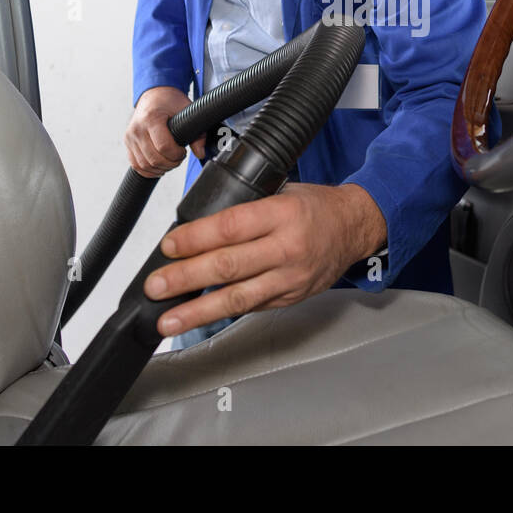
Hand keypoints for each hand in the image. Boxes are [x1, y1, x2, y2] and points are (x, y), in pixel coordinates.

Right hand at [125, 85, 205, 176]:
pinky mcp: (128, 143)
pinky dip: (148, 170)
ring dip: (160, 168)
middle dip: (171, 163)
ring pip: (144, 165)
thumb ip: (197, 134)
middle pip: (154, 159)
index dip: (177, 154)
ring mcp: (130, 137)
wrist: (154, 94)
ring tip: (170, 161)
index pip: (164, 147)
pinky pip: (136, 165)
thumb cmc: (169, 101)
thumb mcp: (187, 111)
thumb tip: (201, 153)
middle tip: (178, 157)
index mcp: (151, 118)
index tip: (183, 151)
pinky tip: (159, 166)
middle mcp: (137, 128)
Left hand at [143, 182, 387, 336]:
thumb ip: (244, 209)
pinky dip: (221, 313)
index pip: (230, 227)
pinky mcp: (290, 298)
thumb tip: (195, 230)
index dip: (195, 239)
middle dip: (186, 278)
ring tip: (168, 320)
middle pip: (229, 266)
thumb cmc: (315, 207)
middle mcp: (287, 248)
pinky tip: (198, 318)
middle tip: (156, 287)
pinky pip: (251, 307)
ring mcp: (290, 278)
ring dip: (197, 311)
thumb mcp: (281, 192)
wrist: (355, 227)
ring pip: (237, 298)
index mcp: (282, 213)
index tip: (169, 247)